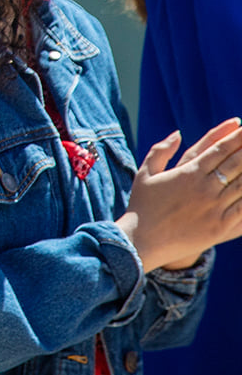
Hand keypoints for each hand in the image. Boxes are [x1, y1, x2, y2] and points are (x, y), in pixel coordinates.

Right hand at [119, 119, 241, 270]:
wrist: (142, 240)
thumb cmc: (141, 205)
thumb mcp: (145, 173)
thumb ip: (160, 151)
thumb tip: (178, 134)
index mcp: (187, 172)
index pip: (219, 149)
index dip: (236, 137)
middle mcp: (204, 188)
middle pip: (236, 164)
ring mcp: (214, 209)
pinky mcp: (220, 228)